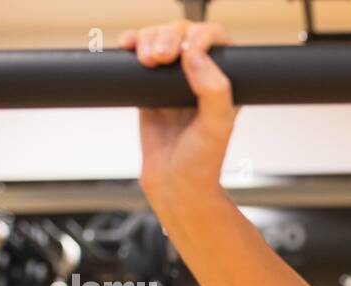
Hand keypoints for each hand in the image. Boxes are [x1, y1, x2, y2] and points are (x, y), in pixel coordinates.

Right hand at [118, 20, 237, 207]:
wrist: (174, 186)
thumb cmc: (201, 164)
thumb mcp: (216, 128)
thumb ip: (214, 90)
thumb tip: (194, 53)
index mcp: (224, 85)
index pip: (216, 42)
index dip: (201, 35)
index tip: (187, 48)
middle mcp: (200, 80)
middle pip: (182, 34)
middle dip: (167, 35)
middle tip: (161, 56)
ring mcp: (173, 83)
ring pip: (159, 40)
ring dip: (148, 38)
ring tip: (146, 59)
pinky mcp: (150, 89)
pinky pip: (138, 56)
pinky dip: (131, 44)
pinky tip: (127, 47)